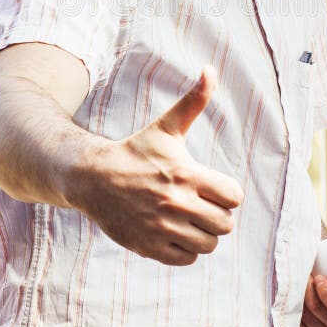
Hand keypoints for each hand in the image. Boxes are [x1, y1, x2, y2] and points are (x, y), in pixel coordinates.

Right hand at [79, 66, 243, 265]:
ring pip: (208, 244)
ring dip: (202, 233)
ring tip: (187, 218)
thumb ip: (194, 101)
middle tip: (200, 204)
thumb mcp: (166, 126)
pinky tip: (173, 232)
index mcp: (186, 174)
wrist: (93, 178)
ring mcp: (162, 228)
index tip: (211, 186)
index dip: (226, 192)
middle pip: (225, 223)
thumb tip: (210, 69)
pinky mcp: (149, 247)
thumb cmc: (136, 151)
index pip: (233, 196)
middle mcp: (176, 203)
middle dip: (217, 214)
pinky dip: (185, 249)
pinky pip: (187, 258)